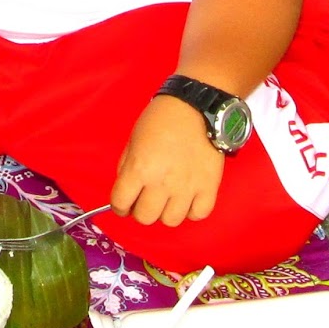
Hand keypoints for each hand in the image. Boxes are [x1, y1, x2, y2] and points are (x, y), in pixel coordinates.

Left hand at [110, 95, 224, 227]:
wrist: (196, 106)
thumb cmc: (161, 119)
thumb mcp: (133, 140)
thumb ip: (127, 168)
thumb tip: (127, 191)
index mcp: (140, 168)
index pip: (120, 204)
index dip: (119, 205)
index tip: (124, 202)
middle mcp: (162, 183)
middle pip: (145, 218)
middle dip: (141, 209)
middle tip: (146, 198)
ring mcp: (188, 187)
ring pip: (171, 220)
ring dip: (166, 212)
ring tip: (168, 198)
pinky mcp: (209, 187)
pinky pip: (198, 214)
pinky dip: (191, 210)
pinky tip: (188, 198)